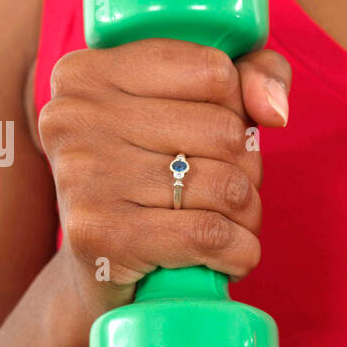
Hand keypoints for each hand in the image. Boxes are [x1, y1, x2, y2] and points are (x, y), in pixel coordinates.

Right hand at [38, 39, 289, 314]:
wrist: (97, 274)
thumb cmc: (154, 180)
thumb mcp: (198, 107)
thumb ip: (252, 75)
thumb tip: (273, 111)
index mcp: (87, 72)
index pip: (214, 72)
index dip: (239, 113)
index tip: (215, 140)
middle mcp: (73, 117)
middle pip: (225, 131)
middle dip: (247, 170)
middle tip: (225, 193)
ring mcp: (82, 176)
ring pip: (226, 186)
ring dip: (247, 215)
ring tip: (228, 226)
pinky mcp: (100, 236)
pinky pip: (210, 235)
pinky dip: (239, 252)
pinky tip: (229, 258)